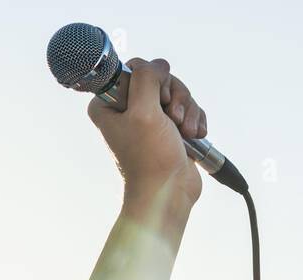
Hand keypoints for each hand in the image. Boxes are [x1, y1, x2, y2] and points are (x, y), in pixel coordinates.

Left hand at [87, 57, 204, 212]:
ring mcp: (149, 118)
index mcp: (108, 104)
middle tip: (173, 118)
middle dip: (175, 97)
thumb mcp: (143, 111)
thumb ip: (147, 78)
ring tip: (184, 132)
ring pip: (177, 92)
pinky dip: (194, 120)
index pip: (135, 68)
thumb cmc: (150, 159)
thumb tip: (159, 64)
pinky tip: (192, 136)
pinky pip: (188, 108)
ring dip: (188, 111)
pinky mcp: (168, 127)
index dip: (153, 81)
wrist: (167, 193)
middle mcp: (126, 109)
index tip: (158, 102)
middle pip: (160, 78)